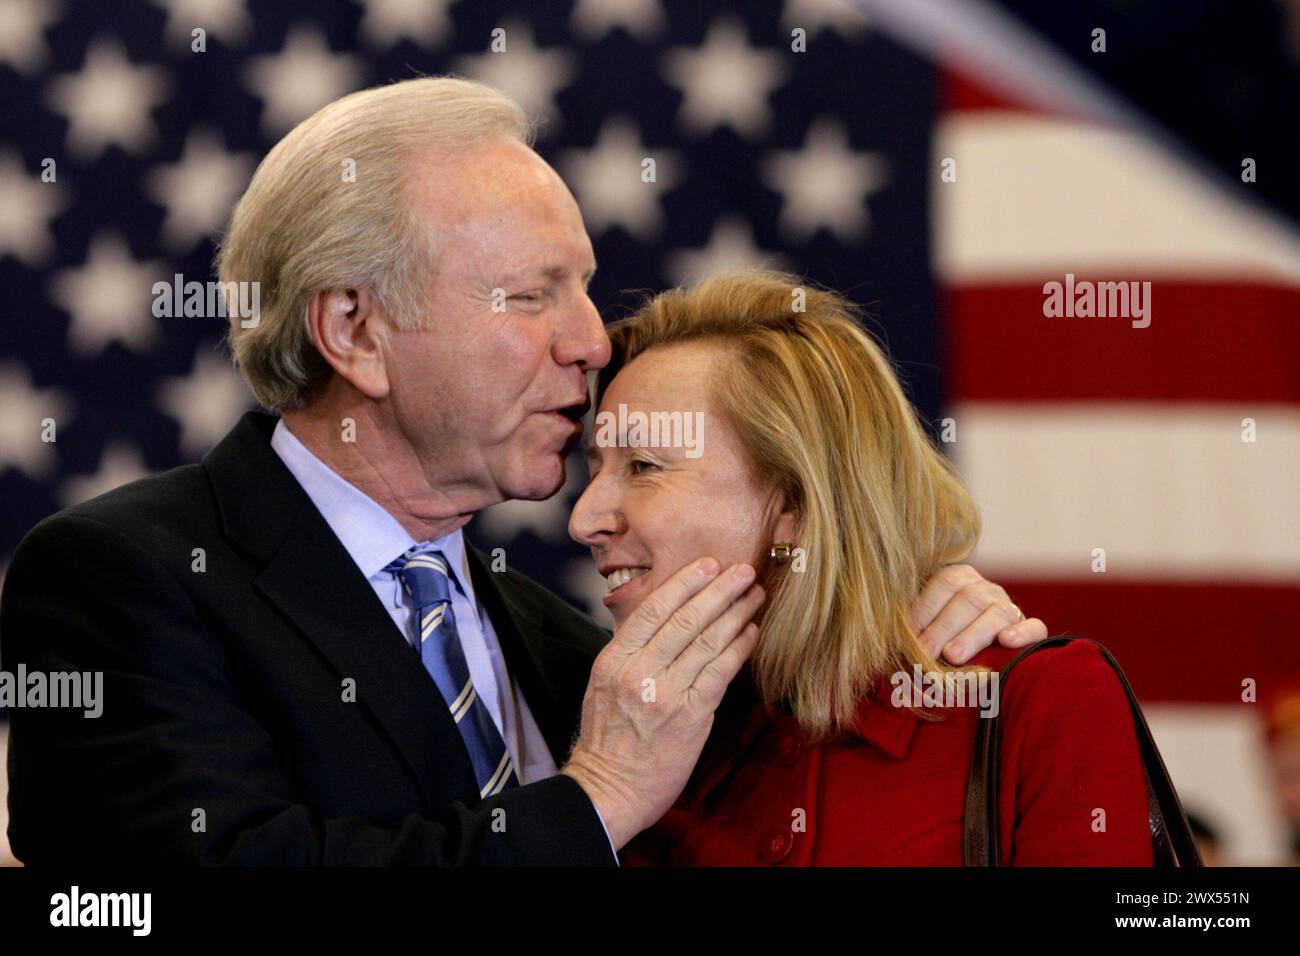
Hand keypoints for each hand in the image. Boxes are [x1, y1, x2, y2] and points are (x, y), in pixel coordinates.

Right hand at [561, 557, 763, 849]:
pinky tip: (752, 632)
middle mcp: (638, 671)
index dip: (683, 583)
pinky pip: (720, 672)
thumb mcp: (604, 686)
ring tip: (754, 595)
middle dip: (718, 590)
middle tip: (741, 569)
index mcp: (614, 659)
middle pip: (684, 619)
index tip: (706, 565)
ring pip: (706, 641)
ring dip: (736, 613)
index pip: (651, 609)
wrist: (608, 790)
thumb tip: (664, 622)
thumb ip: (631, 654)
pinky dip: (738, 648)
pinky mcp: (689, 716)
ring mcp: (665, 693)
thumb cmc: (608, 741)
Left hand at [908, 564, 1046, 663]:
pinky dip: (1022, 634)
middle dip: (942, 628)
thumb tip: (890, 636)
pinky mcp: (1031, 629)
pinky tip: (1006, 642)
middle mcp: (986, 589)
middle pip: (967, 600)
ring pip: (996, 614)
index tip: (907, 633)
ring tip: (952, 655)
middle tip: (924, 651)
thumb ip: (913, 625)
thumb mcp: (925, 624)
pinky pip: (1035, 627)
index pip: (943, 583)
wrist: (980, 651)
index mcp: (960, 578)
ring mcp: (1010, 607)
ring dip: (972, 635)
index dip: (924, 608)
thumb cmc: (940, 638)